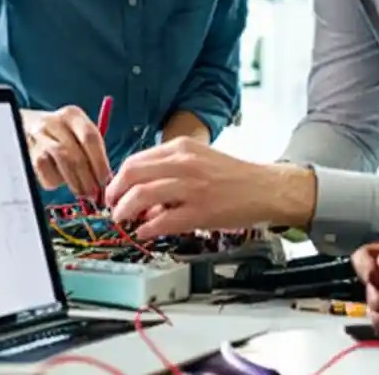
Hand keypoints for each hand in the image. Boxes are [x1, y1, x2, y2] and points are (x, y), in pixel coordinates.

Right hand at [22, 106, 110, 198]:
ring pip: (61, 162)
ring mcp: (38, 136)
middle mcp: (54, 122)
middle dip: (88, 177)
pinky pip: (44, 170)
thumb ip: (90, 151)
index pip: (91, 138)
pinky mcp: (25, 151)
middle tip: (95, 194)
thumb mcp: (75, 133)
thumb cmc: (58, 135)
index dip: (100, 162)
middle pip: (76, 153)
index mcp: (72, 115)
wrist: (22, 127)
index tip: (106, 181)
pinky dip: (55, 181)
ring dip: (74, 182)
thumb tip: (105, 180)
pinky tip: (60, 183)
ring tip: (82, 193)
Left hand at [103, 138, 315, 237]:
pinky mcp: (200, 211)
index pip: (136, 160)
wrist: (266, 188)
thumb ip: (171, 169)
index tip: (114, 190)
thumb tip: (142, 192)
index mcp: (183, 148)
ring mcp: (191, 188)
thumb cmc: (234, 176)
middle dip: (114, 193)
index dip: (118, 178)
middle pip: (132, 175)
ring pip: (140, 196)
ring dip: (124, 211)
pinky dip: (146, 228)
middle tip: (112, 206)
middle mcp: (184, 163)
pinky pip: (161, 221)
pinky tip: (144, 231)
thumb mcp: (200, 160)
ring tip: (123, 220)